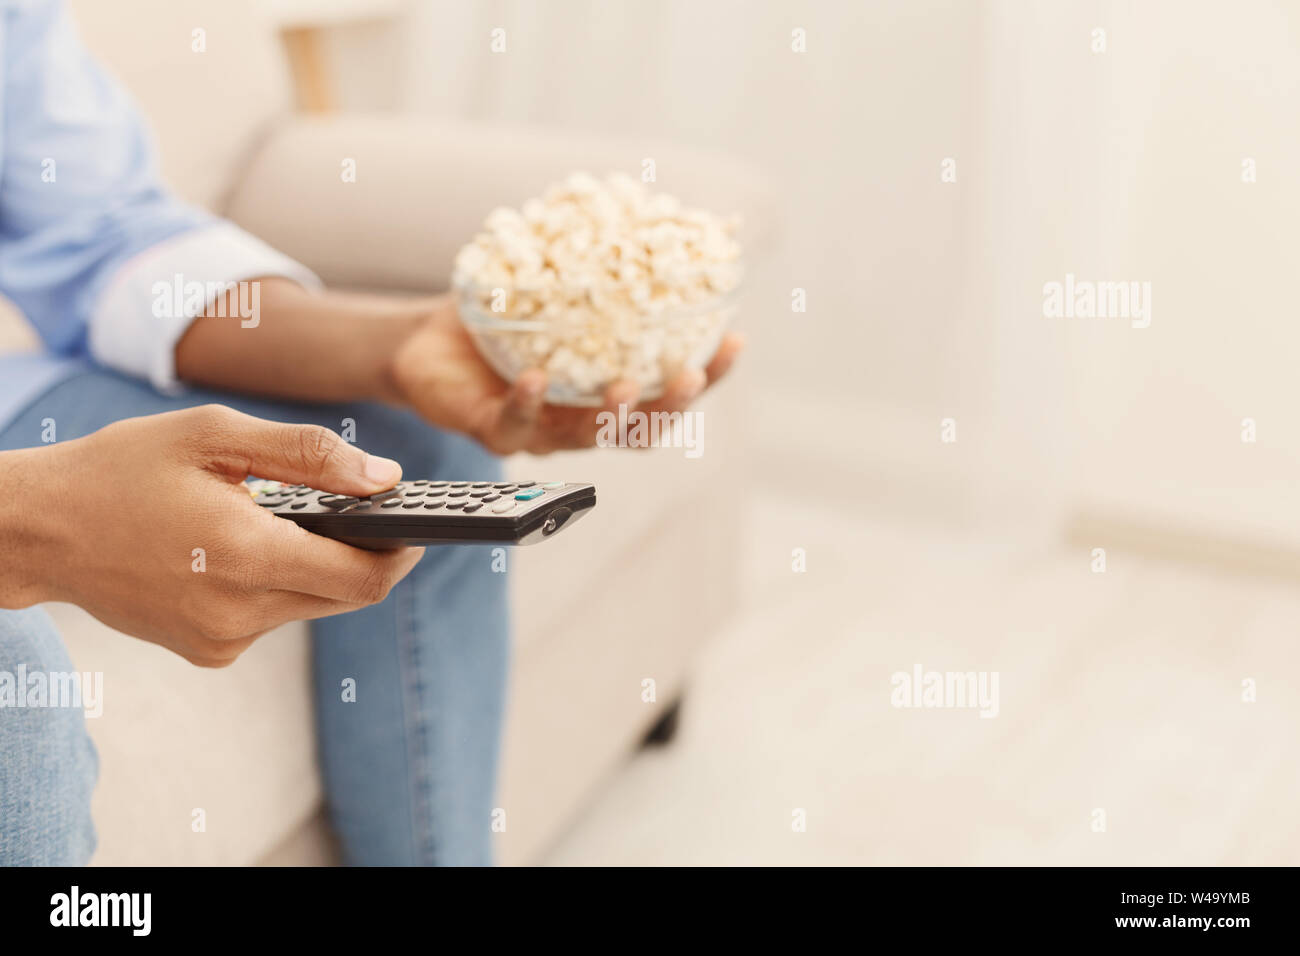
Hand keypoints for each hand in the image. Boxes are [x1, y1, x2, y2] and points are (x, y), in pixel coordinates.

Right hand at [0, 406, 422, 666]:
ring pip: (310, 606)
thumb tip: (384, 478)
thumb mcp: (215, 436)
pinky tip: (239, 550)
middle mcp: (238, 612)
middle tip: (364, 514)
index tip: (416, 526)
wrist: (39, 530)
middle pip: (346, 595)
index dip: (401, 553)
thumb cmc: (122, 469)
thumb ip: (309, 455)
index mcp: (247, 556)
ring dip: (316, 567)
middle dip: (366, 557)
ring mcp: (221, 639)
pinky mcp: (207, 652)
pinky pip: (271, 618)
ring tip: (284, 520)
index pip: (364, 577)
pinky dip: (276, 584)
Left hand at [388, 296, 743, 454]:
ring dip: (612, 415)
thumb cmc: (497, 317)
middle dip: (671, 406)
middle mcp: (581, 415)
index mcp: (607, 385)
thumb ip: (595, 265)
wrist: (424, 343)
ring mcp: (541, 429)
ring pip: (586, 436)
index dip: (709, 371)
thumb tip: (650, 213)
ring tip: (624, 388)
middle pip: (642, 428)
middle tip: (688, 377)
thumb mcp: (552, 285)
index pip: (669, 387)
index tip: (734, 339)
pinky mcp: (495, 431)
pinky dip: (528, 403)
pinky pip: (515, 426)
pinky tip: (537, 378)